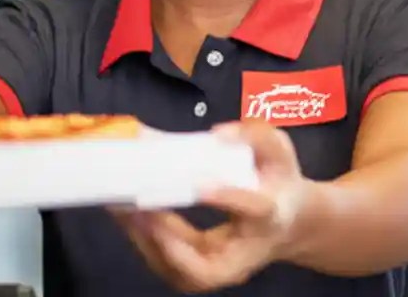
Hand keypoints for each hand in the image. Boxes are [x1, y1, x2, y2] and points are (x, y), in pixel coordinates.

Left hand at [112, 122, 306, 292]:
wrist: (287, 221)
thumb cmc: (278, 182)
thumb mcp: (279, 150)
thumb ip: (256, 135)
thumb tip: (217, 134)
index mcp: (270, 215)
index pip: (253, 210)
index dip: (225, 198)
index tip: (197, 184)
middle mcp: (245, 253)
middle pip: (206, 268)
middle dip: (169, 244)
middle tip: (139, 208)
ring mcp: (222, 269)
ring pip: (182, 274)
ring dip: (147, 242)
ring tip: (120, 208)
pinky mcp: (202, 270)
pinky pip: (169, 265)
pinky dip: (144, 241)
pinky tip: (125, 215)